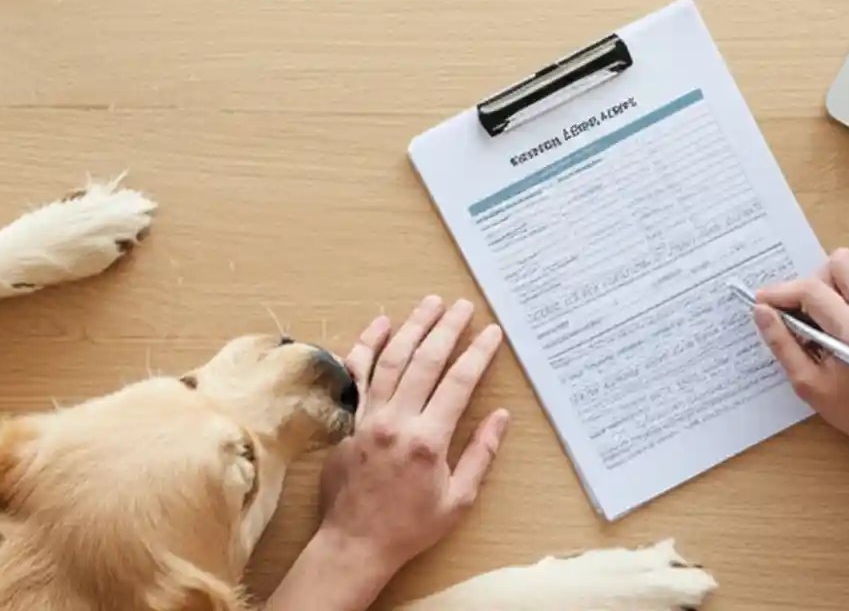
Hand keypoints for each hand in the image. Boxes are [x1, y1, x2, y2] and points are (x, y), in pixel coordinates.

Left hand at [318, 296, 509, 574]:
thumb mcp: (458, 499)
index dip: (478, 353)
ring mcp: (367, 418)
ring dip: (413, 327)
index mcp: (427, 441)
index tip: (492, 332)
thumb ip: (481, 454)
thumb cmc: (410, 527)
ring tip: (430, 304)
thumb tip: (501, 416)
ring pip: (391, 360)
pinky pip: (356, 375)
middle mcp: (396, 421)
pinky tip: (381, 324)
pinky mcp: (347, 420)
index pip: (459, 383)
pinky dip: (367, 346)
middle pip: (425, 361)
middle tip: (463, 306)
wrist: (355, 544)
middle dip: (447, 329)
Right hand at [754, 248, 848, 462]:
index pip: (812, 290)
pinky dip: (843, 299)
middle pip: (839, 262)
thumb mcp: (811, 385)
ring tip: (817, 324)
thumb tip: (762, 313)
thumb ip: (783, 344)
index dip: (780, 292)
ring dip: (828, 289)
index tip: (762, 301)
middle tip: (799, 311)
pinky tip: (836, 330)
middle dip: (811, 280)